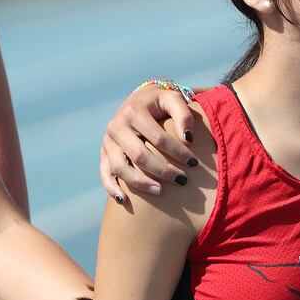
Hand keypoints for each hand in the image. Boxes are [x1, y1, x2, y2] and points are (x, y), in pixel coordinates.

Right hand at [99, 84, 198, 200]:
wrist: (138, 101)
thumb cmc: (160, 103)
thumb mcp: (173, 99)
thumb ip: (184, 115)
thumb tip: (188, 139)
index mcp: (133, 112)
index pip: (158, 138)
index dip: (178, 152)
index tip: (194, 163)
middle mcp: (117, 126)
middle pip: (139, 155)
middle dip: (162, 170)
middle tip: (182, 180)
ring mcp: (108, 141)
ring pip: (120, 167)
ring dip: (140, 183)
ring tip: (160, 191)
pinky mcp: (104, 153)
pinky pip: (105, 172)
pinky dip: (112, 187)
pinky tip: (124, 199)